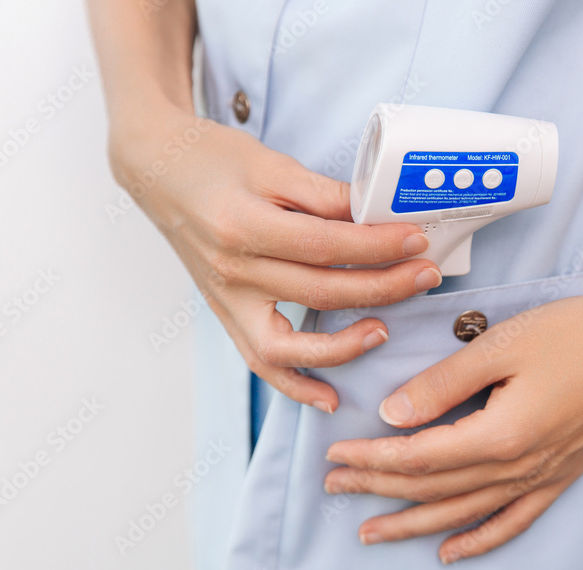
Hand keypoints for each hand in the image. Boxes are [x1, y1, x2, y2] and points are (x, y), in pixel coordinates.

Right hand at [110, 108, 442, 411]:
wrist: (158, 169)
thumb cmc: (213, 159)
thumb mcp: (272, 163)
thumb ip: (325, 195)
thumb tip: (379, 217)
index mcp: (243, 225)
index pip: (326, 246)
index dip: (378, 247)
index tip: (416, 241)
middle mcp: (232, 271)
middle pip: (320, 292)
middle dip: (383, 287)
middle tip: (425, 276)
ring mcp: (226, 300)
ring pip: (289, 345)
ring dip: (343, 347)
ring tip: (384, 331)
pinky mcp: (225, 314)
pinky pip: (260, 362)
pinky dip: (295, 386)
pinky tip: (330, 396)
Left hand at [323, 287, 582, 562]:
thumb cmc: (580, 334)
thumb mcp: (502, 345)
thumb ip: (444, 383)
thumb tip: (393, 413)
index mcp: (500, 434)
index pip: (417, 457)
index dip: (371, 459)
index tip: (334, 455)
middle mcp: (519, 467)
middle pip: (433, 489)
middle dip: (378, 489)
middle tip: (334, 487)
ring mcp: (541, 477)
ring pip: (464, 513)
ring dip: (413, 523)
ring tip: (373, 531)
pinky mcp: (559, 476)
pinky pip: (512, 521)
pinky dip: (478, 539)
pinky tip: (450, 551)